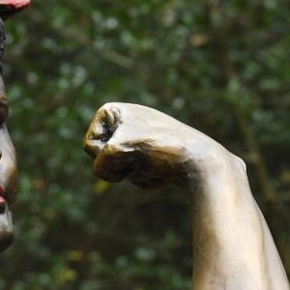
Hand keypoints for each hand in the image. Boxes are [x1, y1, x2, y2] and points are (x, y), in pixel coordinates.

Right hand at [82, 102, 233, 188]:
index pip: (89, 145)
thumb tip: (129, 172)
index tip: (130, 145)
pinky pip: (135, 175)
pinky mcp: (152, 156)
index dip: (106, 153)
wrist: (200, 161)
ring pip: (118, 170)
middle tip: (144, 155)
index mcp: (113, 111)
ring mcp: (139, 139)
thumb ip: (101, 163)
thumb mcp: (116, 151)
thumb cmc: (159, 148)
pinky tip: (165, 171)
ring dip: (135, 173)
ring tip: (157, 164)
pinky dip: (147, 178)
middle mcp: (126, 122)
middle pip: (102, 159)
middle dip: (120, 165)